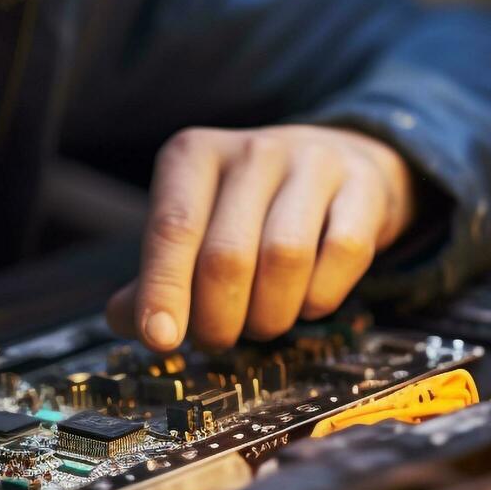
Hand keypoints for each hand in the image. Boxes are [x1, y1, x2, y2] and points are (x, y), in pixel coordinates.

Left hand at [107, 125, 411, 349]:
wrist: (341, 162)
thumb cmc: (251, 207)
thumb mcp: (194, 225)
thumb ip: (157, 274)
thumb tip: (127, 322)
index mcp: (194, 155)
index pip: (171, 228)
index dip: (164, 290)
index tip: (160, 338)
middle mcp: (252, 150)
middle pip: (227, 255)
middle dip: (218, 318)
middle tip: (216, 338)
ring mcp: (313, 163)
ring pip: (285, 259)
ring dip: (269, 315)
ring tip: (260, 322)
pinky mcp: (363, 187)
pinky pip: (342, 256)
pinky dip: (319, 298)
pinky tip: (306, 301)